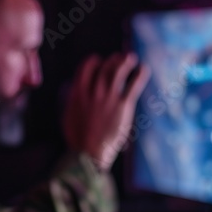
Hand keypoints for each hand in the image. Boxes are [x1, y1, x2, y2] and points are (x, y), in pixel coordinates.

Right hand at [63, 53, 150, 171]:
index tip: (97, 59)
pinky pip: (133, 86)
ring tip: (131, 58)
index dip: (92, 62)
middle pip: (103, 69)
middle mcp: (93, 92)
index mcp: (78, 94)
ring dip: (124, 62)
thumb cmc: (77, 139)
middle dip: (111, 61)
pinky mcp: (122, 106)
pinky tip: (143, 69)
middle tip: (118, 58)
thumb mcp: (67, 116)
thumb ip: (71, 100)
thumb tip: (70, 89)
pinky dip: (139, 75)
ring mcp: (108, 98)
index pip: (85, 70)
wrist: (88, 154)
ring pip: (117, 73)